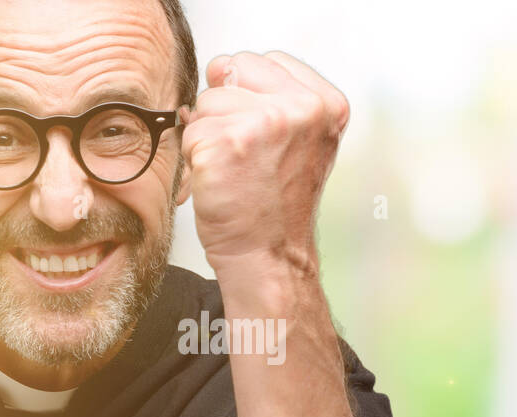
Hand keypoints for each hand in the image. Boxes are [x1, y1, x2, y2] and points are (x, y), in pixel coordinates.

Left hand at [181, 51, 349, 275]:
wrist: (270, 256)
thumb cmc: (278, 208)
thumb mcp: (300, 143)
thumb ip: (276, 100)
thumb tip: (221, 70)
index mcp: (326, 104)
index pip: (263, 60)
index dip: (247, 92)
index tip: (258, 133)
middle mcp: (302, 109)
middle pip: (231, 71)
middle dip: (225, 108)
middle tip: (245, 155)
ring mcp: (265, 124)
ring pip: (206, 101)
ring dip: (209, 135)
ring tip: (234, 170)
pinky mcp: (228, 142)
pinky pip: (190, 131)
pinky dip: (195, 158)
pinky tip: (221, 180)